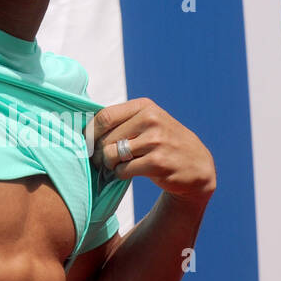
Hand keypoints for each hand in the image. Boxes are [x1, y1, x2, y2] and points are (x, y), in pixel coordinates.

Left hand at [85, 98, 215, 206]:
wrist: (196, 165)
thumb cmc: (163, 144)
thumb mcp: (149, 123)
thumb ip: (123, 120)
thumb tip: (83, 126)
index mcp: (145, 106)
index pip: (104, 116)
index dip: (90, 133)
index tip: (88, 144)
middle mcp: (151, 120)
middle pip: (106, 139)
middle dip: (99, 153)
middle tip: (102, 162)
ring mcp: (155, 141)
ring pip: (112, 155)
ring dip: (109, 165)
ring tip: (116, 166)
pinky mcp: (157, 162)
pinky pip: (123, 170)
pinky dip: (121, 174)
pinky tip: (129, 173)